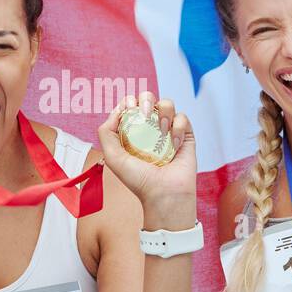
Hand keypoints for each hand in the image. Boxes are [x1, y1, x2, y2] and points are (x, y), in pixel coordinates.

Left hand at [96, 91, 197, 225]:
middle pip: (148, 98)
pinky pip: (183, 118)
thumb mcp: (112, 157)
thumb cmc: (138, 179)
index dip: (128, 101)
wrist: (164, 193)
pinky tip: (174, 143)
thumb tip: (115, 112)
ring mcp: (168, 131)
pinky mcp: (185, 135)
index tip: (128, 108)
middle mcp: (150, 128)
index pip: (130, 105)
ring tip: (161, 130)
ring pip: (167, 104)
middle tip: (144, 112)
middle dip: (146, 99)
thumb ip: (106, 133)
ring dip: (164, 111)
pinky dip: (178, 127)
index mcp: (132, 131)